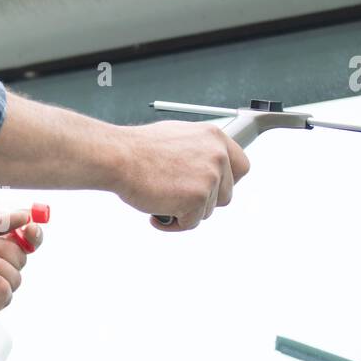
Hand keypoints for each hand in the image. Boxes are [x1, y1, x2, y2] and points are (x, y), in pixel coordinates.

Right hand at [108, 120, 249, 230]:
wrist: (119, 157)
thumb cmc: (138, 149)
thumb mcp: (177, 137)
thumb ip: (197, 150)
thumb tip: (202, 166)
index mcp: (214, 137)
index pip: (241, 167)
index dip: (227, 182)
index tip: (213, 189)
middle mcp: (218, 156)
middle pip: (226, 194)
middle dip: (203, 201)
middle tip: (178, 197)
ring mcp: (210, 177)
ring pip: (207, 211)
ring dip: (185, 211)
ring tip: (161, 199)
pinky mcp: (198, 198)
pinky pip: (191, 223)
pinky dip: (173, 223)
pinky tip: (156, 211)